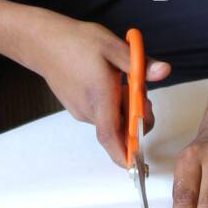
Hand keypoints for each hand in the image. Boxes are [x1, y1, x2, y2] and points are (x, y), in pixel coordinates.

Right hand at [31, 15, 169, 164]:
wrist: (43, 42)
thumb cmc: (75, 42)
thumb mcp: (112, 46)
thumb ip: (139, 64)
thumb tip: (164, 71)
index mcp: (99, 98)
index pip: (111, 136)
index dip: (125, 154)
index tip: (138, 165)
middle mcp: (88, 110)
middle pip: (118, 130)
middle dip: (136, 121)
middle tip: (143, 96)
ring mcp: (80, 111)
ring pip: (110, 121)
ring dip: (124, 110)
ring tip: (123, 82)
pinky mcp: (76, 107)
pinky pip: (100, 114)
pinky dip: (112, 106)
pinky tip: (110, 84)